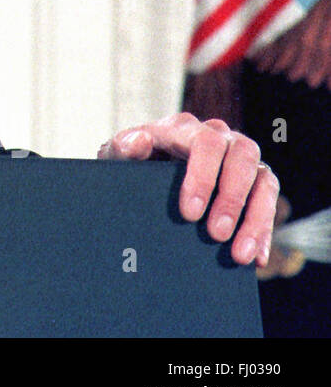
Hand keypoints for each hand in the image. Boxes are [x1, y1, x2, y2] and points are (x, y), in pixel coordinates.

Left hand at [98, 113, 278, 267]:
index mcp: (184, 128)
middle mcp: (220, 136)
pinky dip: (265, 231)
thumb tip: (140, 141)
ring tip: (240, 255)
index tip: (189, 213)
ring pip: (263, 180)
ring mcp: (239, 157)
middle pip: (242, 157)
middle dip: (232, 198)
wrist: (139, 172)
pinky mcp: (254, 180)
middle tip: (216, 234)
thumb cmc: (129, 160)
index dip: (202, 177)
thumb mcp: (117, 154)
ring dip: (256, 219)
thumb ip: (123, 147)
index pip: (205, 143)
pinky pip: (269, 201)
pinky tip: (256, 258)